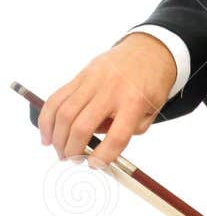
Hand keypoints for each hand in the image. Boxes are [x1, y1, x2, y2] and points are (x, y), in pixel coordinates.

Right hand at [37, 32, 176, 166]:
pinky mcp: (80, 76)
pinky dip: (47, 118)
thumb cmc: (151, 85)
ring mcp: (92, 81)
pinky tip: (46, 134)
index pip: (117, 136)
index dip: (103, 156)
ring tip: (60, 151)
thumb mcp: (151, 112)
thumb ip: (129, 130)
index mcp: (134, 102)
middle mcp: (111, 90)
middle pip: (82, 126)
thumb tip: (99, 147)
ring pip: (64, 112)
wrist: (148, 50)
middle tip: (72, 160)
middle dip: (72, 149)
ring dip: (57, 137)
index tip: (94, 165)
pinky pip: (57, 98)